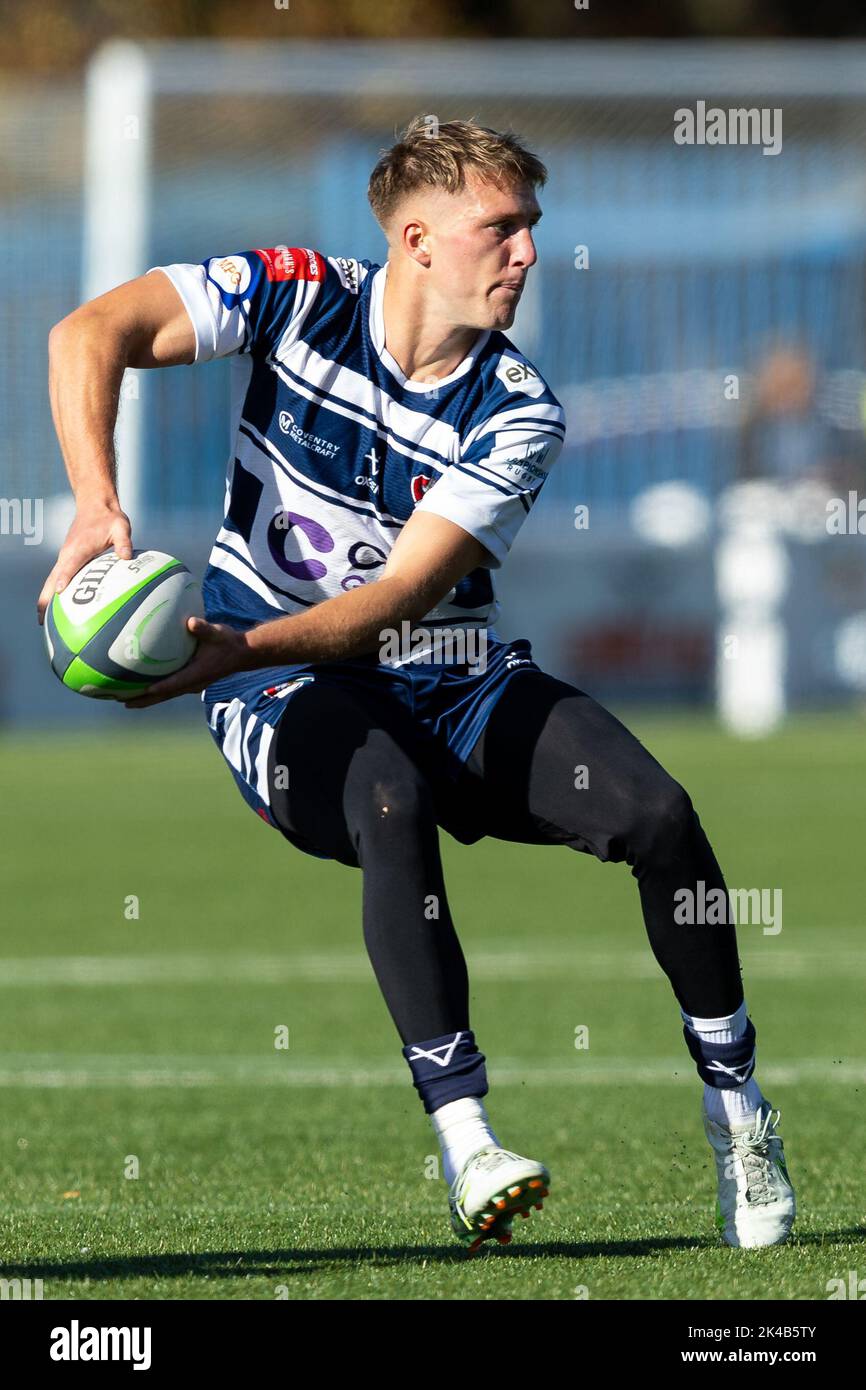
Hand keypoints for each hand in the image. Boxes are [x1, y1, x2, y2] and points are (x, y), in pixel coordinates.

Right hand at [37, 501, 131, 623]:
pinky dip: (52, 590)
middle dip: (46, 598)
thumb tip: (126, 556)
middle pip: (53, 578)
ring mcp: (65, 556)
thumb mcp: (121, 527)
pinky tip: (55, 606)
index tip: (58, 591)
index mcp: (79, 548)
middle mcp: (67, 554)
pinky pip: (57, 577)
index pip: (69, 565)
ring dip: (46, 597)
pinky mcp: (68, 558)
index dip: (64, 578)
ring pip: (52, 579)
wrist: (95, 505)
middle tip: (41, 618)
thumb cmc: (109, 518)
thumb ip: (124, 542)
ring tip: (42, 618)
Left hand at [124, 616, 251, 707]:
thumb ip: (204, 628)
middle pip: (164, 695)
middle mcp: (192, 683)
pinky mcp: (190, 681)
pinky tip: (142, 687)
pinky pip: (169, 688)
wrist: (241, 653)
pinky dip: (155, 691)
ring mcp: (191, 684)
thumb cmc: (228, 642)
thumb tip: (191, 622)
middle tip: (123, 702)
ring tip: (126, 700)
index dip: (158, 688)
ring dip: (147, 699)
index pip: (174, 683)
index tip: (142, 691)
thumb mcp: (217, 633)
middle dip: (144, 700)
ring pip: (165, 695)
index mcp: (197, 674)